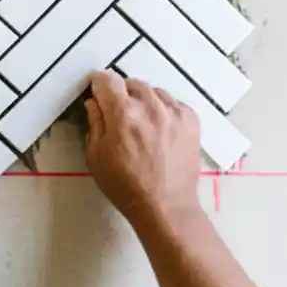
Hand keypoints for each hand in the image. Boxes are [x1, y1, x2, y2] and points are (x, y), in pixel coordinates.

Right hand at [84, 70, 201, 226]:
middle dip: (122, 93)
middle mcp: (150, 106)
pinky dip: (163, 109)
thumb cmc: (124, 184)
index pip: (107, 80)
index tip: (98, 94)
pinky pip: (173, 102)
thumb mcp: (96, 156)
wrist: (165, 206)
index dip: (99, 85)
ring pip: (153, 91)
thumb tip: (94, 102)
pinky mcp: (191, 120)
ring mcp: (174, 111)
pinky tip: (160, 128)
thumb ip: (95, 123)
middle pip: (131, 83)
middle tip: (119, 114)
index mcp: (123, 114)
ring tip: (142, 122)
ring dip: (144, 100)